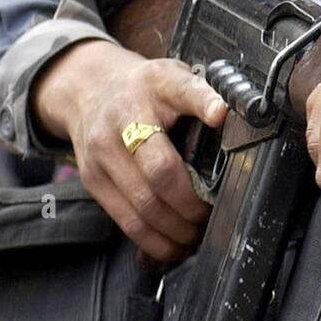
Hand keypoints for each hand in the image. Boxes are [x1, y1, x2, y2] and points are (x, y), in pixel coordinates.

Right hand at [30, 38, 227, 262]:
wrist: (89, 90)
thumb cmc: (143, 90)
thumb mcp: (174, 77)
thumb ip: (201, 96)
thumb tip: (230, 122)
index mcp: (155, 85)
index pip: (181, 89)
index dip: (203, 103)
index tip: (220, 115)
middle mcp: (124, 118)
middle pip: (161, 170)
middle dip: (193, 203)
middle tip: (212, 213)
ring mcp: (104, 152)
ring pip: (144, 204)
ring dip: (177, 229)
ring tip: (196, 234)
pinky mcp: (94, 180)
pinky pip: (126, 221)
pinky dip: (155, 241)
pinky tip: (173, 244)